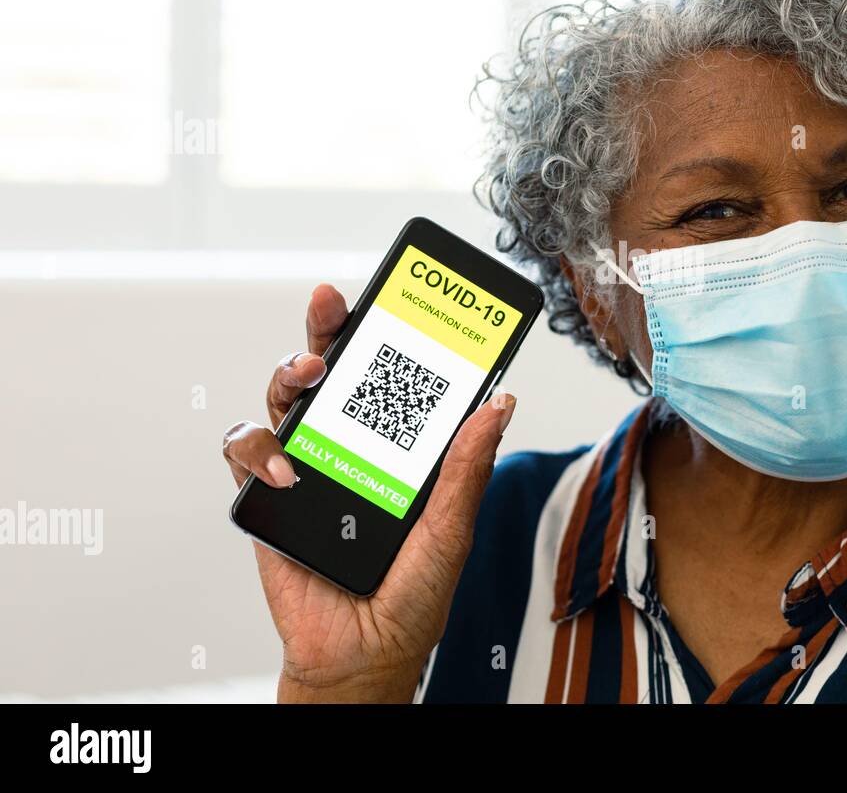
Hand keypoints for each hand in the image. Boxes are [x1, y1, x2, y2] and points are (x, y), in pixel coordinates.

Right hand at [222, 284, 515, 701]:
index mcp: (397, 448)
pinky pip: (243, 452)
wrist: (360, 655)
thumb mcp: (451, 529)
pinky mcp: (266, 497)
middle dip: (327, 328)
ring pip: (283, 399)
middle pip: (331, 372)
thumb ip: (466, 468)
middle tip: (333, 306)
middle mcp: (350, 447)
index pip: (392, 378)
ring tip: (308, 377)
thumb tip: (499, 403)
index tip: (399, 296)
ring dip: (287, 376)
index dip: (390, 334)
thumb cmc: (411, 596)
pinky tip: (286, 472)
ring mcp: (305, 467)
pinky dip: (256, 450)